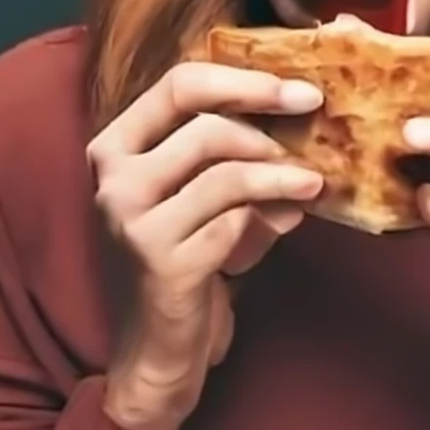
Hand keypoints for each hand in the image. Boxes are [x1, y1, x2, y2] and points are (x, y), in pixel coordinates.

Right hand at [86, 62, 324, 429]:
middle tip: (315, 117)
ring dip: (280, 174)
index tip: (296, 86)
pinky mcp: (160, 261)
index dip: (243, 79)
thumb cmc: (188, 253)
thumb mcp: (201, 190)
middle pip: (207, 125)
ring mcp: (132, 221)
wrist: (158, 349)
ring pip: (227, 172)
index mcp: (117, 145)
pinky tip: (288, 220)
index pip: (179, 84)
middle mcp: (114, 178)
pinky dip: (269, 218)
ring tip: (313, 181)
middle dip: (269, 118)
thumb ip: (234, 147)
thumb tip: (303, 105)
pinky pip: (233, 221)